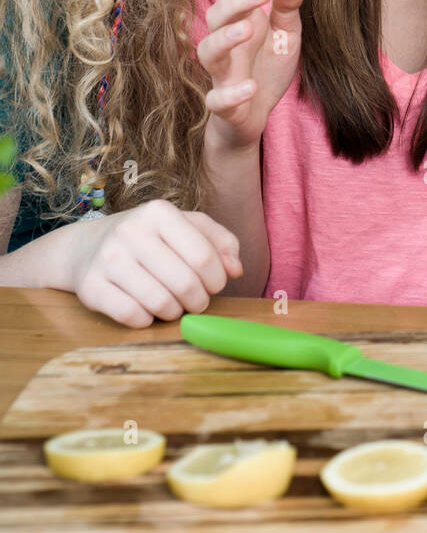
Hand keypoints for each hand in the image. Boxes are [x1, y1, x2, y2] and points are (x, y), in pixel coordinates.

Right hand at [66, 200, 242, 328]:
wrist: (85, 247)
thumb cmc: (147, 238)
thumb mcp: (185, 226)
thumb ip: (219, 241)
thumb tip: (236, 269)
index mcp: (159, 212)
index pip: (204, 256)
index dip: (217, 279)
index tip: (214, 284)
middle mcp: (131, 231)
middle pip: (185, 283)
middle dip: (199, 301)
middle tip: (196, 301)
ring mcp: (108, 259)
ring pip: (160, 303)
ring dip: (175, 312)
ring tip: (174, 306)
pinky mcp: (90, 287)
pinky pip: (132, 316)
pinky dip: (147, 321)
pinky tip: (148, 311)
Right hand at [197, 0, 302, 150]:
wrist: (254, 116)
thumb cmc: (267, 68)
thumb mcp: (286, 36)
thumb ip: (287, 10)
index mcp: (239, 23)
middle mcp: (226, 46)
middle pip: (215, 17)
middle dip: (236, 2)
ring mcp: (222, 75)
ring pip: (208, 53)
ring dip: (224, 39)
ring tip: (248, 28)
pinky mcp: (224, 107)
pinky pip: (216, 100)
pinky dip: (230, 94)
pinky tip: (251, 86)